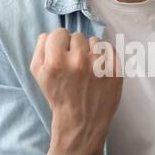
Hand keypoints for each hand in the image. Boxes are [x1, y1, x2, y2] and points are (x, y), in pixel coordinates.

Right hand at [30, 28, 121, 148]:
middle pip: (77, 36)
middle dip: (75, 48)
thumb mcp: (38, 75)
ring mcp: (99, 65)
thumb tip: (49, 34)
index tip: (62, 55)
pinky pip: (110, 48)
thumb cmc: (59, 97)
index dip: (59, 44)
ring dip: (91, 51)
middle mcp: (78, 61)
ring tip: (88, 68)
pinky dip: (105, 56)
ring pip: (94, 41)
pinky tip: (99, 69)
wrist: (82, 121)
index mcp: (56, 62)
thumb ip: (40, 49)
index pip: (59, 33)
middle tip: (75, 65)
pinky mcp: (115, 69)